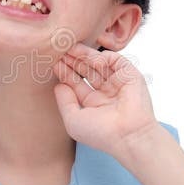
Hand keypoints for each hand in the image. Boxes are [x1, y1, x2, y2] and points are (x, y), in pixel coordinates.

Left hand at [52, 42, 158, 157]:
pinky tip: (94, 61)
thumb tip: (59, 85)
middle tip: (61, 50)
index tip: (53, 63)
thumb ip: (64, 101)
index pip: (76, 83)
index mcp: (93, 104)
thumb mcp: (73, 119)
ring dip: (85, 55)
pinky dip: (105, 57)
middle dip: (74, 61)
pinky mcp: (130, 76)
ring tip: (71, 48)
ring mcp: (118, 83)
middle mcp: (106, 93)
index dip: (65, 73)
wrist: (128, 135)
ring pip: (99, 64)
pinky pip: (116, 60)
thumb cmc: (100, 133)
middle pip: (86, 71)